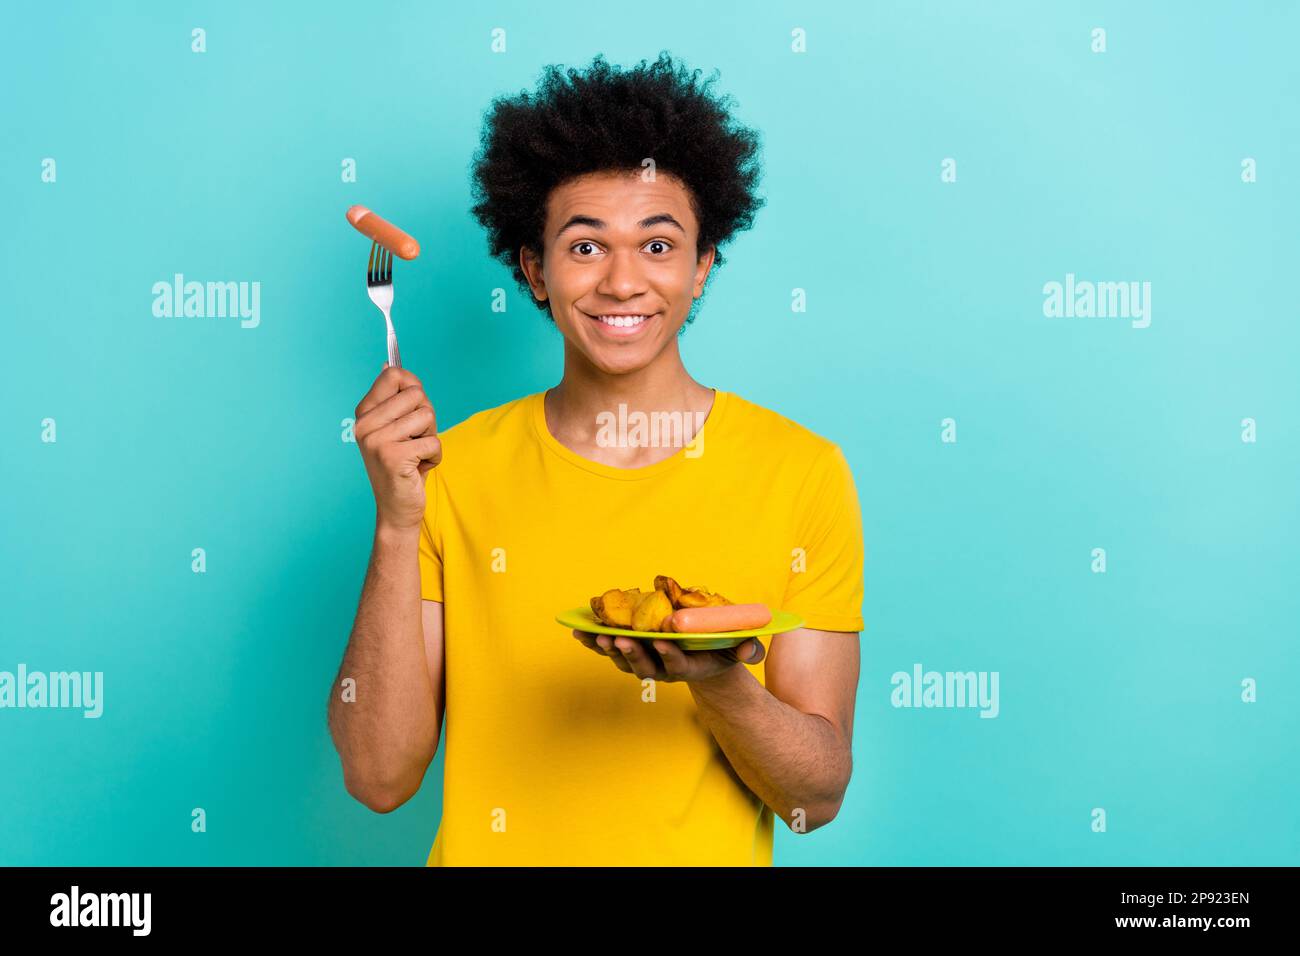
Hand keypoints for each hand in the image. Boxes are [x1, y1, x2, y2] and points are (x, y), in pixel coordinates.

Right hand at [354, 364, 441, 531]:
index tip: (415, 405)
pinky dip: (435, 457)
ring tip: (416, 454)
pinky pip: (434, 442)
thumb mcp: (396, 427)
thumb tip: (389, 366)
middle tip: (415, 439)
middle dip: (427, 417)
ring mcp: (377, 440)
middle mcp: (365, 424)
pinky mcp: (393, 457)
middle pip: (417, 395)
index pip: (394, 375)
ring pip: (427, 417)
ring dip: (431, 438)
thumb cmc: (403, 464)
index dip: (414, 387)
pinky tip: (419, 468)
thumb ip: (395, 399)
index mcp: (364, 412)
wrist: (397, 508)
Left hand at [572, 630, 765, 682]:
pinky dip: (595, 643)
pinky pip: (610, 651)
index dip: (669, 654)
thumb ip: (747, 650)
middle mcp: (663, 670)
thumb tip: (748, 649)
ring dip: (609, 649)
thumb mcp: (739, 649)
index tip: (663, 641)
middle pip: (645, 665)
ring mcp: (646, 664)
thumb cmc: (721, 650)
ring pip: (624, 661)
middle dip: (633, 653)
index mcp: (689, 667)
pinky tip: (580, 631)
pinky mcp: (631, 656)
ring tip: (596, 634)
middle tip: (621, 639)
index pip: (678, 664)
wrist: (703, 660)